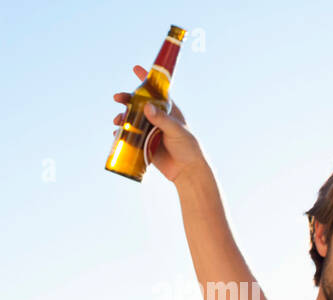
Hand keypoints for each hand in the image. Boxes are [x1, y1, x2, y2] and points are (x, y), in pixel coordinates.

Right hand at [112, 64, 204, 183]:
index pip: (157, 92)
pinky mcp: (144, 144)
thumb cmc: (188, 148)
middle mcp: (158, 119)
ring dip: (122, 118)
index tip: (136, 68)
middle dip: (126, 100)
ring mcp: (150, 131)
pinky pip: (129, 136)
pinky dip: (121, 133)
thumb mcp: (176, 131)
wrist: (188, 172)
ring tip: (118, 121)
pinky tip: (116, 134)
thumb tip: (146, 106)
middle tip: (117, 98)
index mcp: (169, 111)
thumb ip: (162, 119)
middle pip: (138, 104)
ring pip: (132, 119)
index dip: (146, 80)